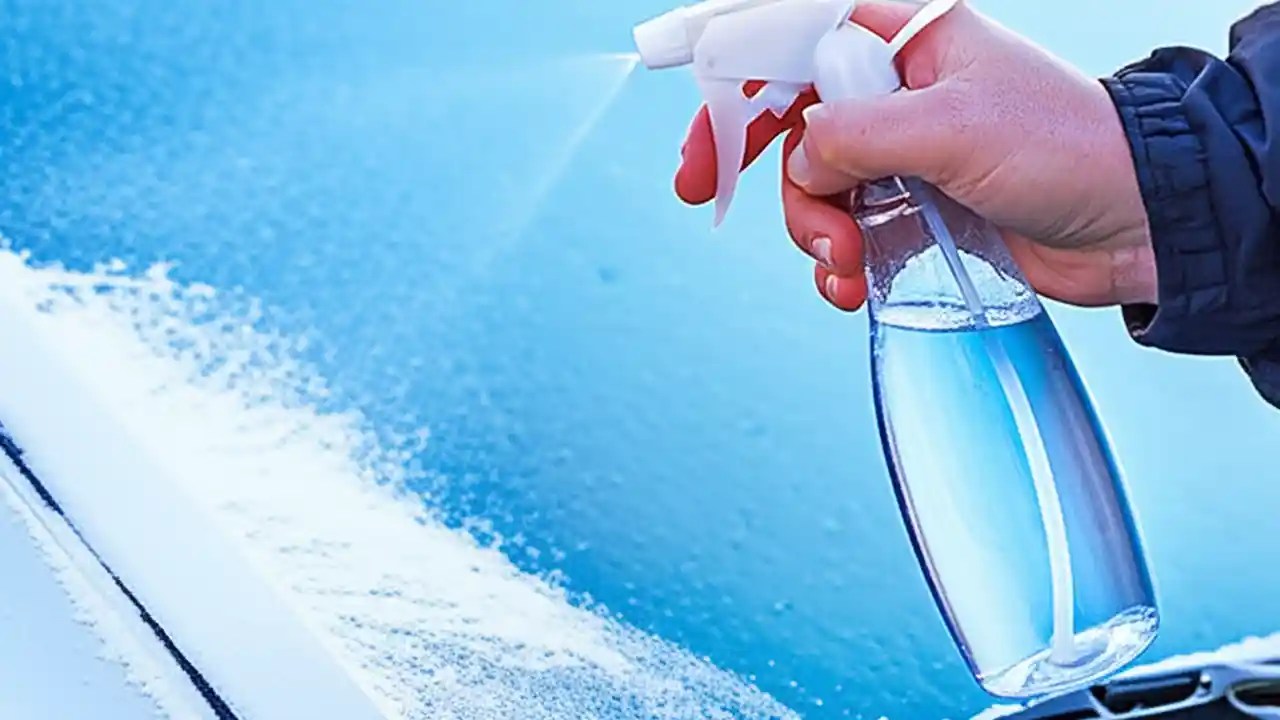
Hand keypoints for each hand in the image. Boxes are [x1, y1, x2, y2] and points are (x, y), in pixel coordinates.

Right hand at [674, 0, 1156, 311]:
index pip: (790, 37)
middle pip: (786, 115)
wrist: (1133, 221)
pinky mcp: (912, 205)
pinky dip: (836, 262)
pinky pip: (845, 227)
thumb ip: (854, 135)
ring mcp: (902, 149)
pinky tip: (851, 286)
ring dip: (811, 230)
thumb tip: (798, 159)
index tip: (694, 125)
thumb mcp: (950, 127)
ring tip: (846, 263)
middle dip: (757, 165)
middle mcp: (894, 88)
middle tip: (706, 196)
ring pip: (811, 184)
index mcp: (903, 37)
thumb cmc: (1065, 148)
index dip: (730, 75)